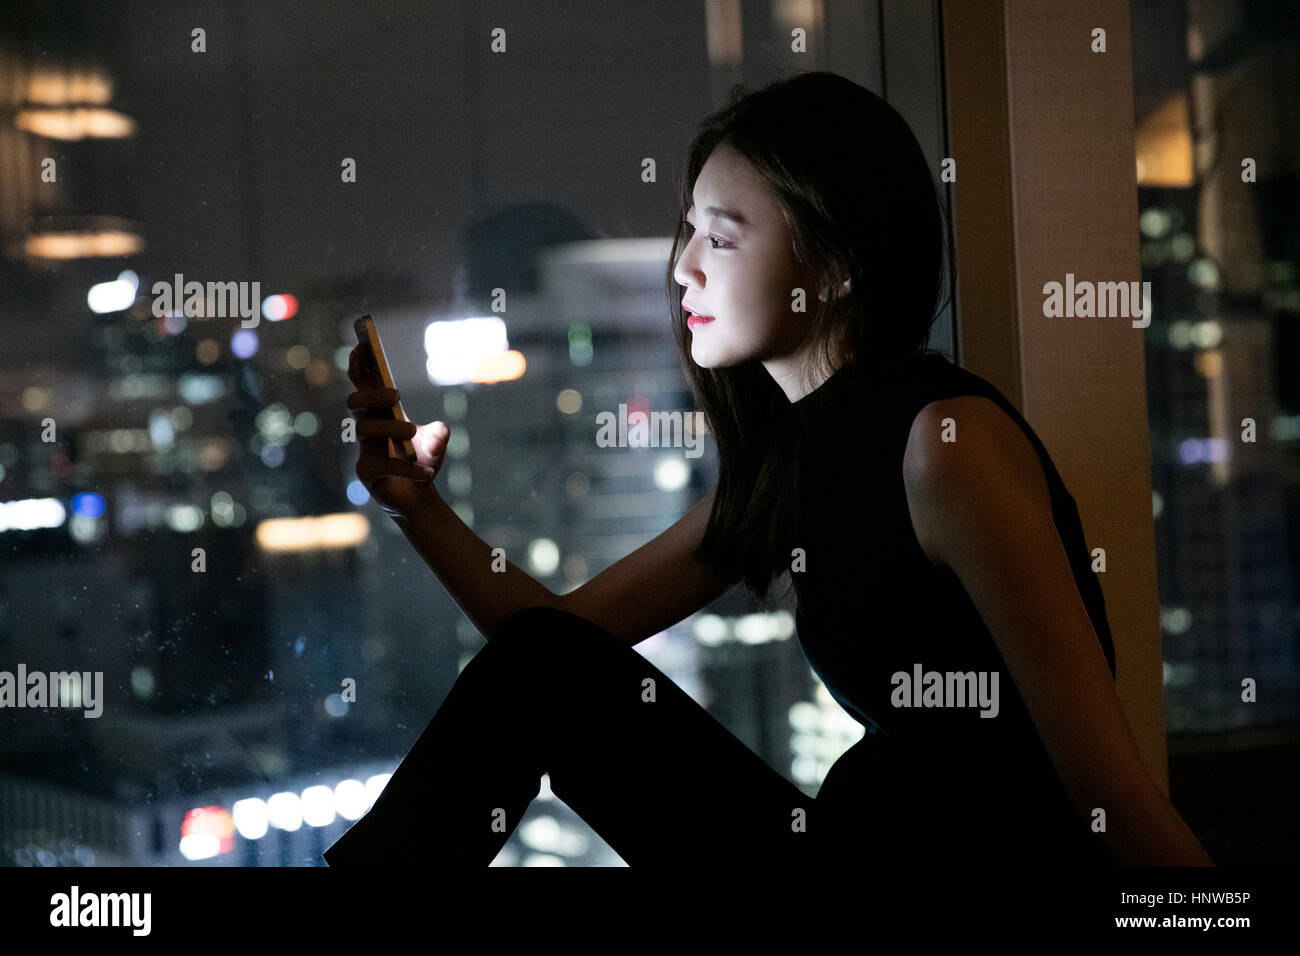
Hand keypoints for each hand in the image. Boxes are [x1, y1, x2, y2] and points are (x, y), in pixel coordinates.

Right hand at [346, 342, 448, 517]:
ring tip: (413, 434)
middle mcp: (368, 428)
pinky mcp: (367, 472)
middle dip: (372, 394)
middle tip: (397, 396)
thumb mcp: (437, 443)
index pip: (363, 384)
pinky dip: (407, 467)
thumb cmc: (421, 460)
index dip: (359, 364)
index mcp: (381, 414)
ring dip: (391, 428)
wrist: (418, 495)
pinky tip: (425, 474)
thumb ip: (440, 434)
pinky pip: (381, 464)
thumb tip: (438, 435)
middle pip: (355, 402)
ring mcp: (364, 450)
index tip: (363, 345)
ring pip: (365, 429)